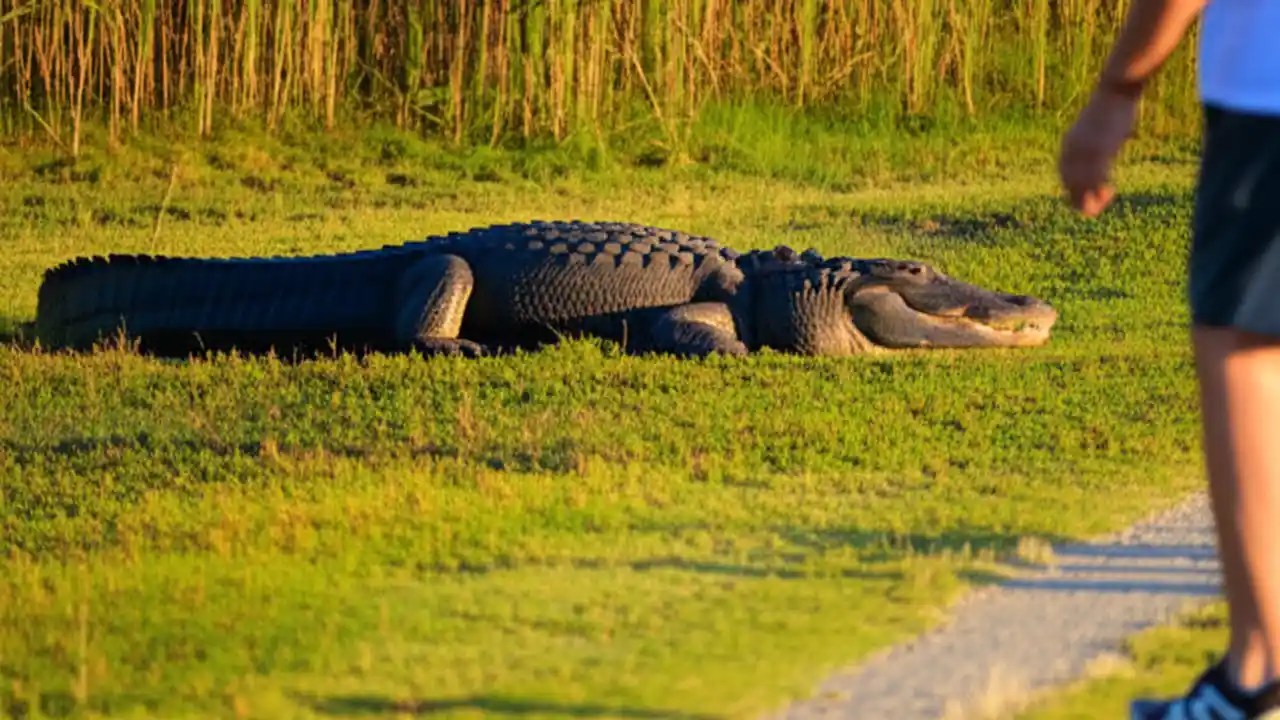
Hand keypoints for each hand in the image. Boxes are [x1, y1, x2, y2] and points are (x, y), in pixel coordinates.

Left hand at [1059, 87, 1138, 216]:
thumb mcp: (1096, 131)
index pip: (1065, 176)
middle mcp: (1072, 150)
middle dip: (1080, 200)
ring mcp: (1085, 150)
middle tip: (1096, 207)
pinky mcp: (1100, 149)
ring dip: (1090, 199)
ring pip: (1081, 185)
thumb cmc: (1111, 110)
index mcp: (1069, 146)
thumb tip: (1099, 154)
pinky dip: (1099, 189)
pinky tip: (1109, 191)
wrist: (1115, 90)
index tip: (1088, 196)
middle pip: (1069, 184)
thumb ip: (1093, 146)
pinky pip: (1095, 177)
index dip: (1073, 190)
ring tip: (1101, 203)